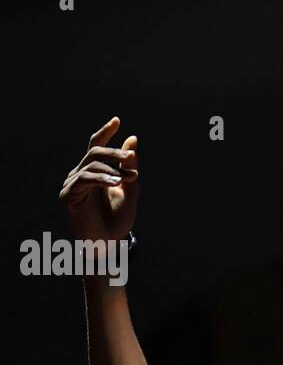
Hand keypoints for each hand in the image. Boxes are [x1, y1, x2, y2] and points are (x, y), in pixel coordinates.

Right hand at [59, 116, 139, 241]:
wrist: (109, 244)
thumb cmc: (118, 219)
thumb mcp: (130, 189)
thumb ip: (130, 167)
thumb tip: (132, 139)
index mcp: (94, 172)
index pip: (96, 146)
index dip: (105, 133)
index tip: (117, 120)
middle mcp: (80, 174)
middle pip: (94, 152)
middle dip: (114, 152)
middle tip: (131, 157)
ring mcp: (72, 184)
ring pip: (91, 164)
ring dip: (112, 169)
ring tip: (127, 179)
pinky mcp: (68, 195)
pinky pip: (84, 179)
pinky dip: (102, 178)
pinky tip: (115, 182)